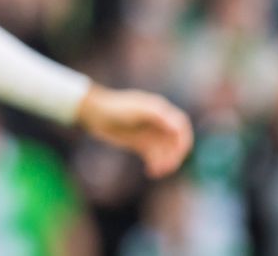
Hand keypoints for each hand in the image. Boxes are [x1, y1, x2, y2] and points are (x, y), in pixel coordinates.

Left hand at [75, 85, 193, 177]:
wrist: (94, 112)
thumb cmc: (116, 107)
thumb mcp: (138, 110)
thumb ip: (158, 116)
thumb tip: (178, 128)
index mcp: (160, 111)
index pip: (180, 126)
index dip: (183, 139)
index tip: (180, 152)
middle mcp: (157, 122)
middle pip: (174, 141)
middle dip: (173, 154)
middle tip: (167, 167)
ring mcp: (148, 133)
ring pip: (164, 151)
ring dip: (165, 162)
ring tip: (157, 172)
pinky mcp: (139, 143)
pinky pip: (153, 156)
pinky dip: (155, 164)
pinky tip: (151, 172)